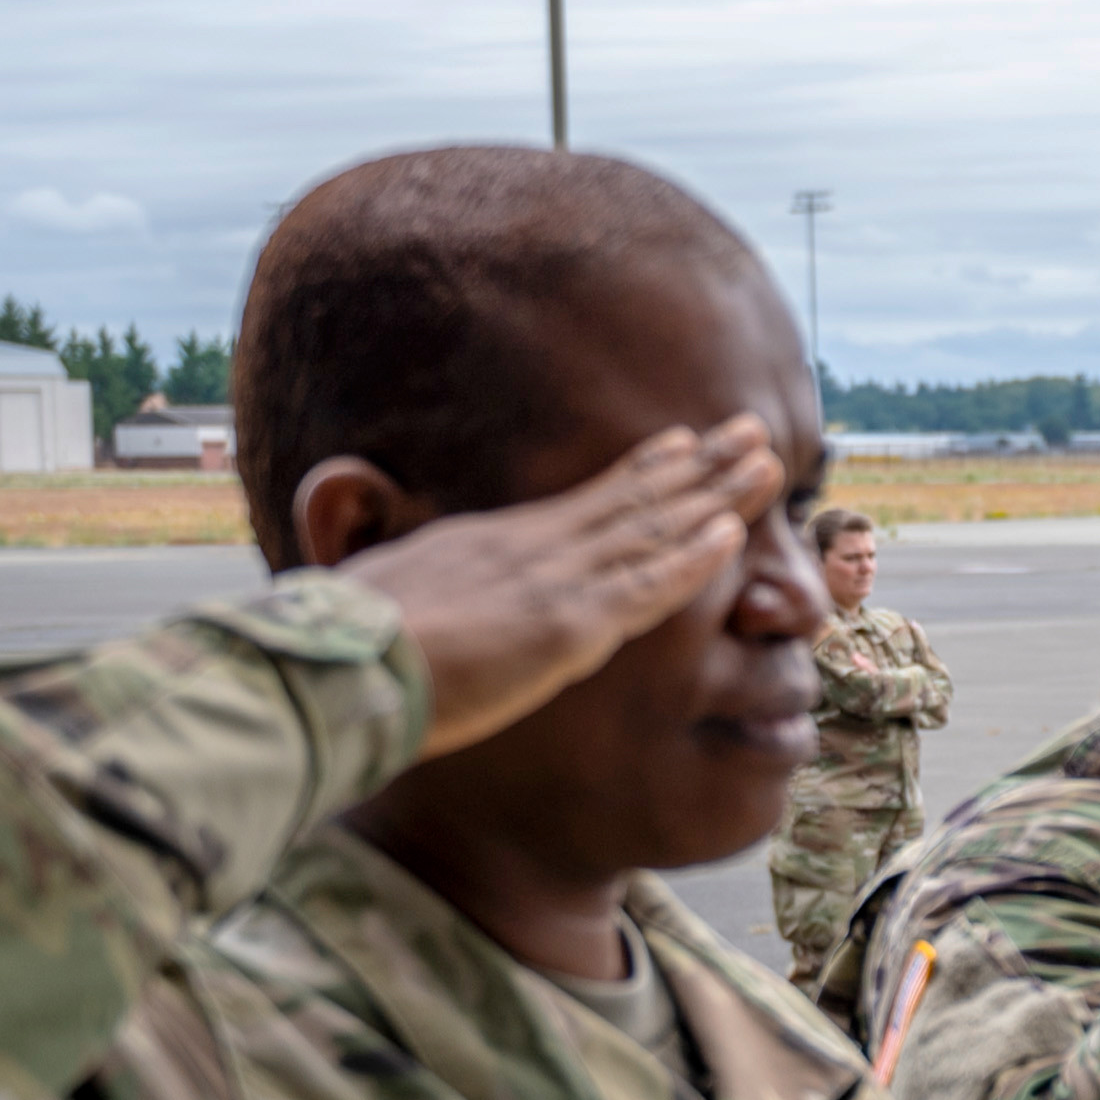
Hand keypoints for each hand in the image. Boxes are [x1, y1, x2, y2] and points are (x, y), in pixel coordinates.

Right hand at [338, 416, 777, 755]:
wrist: (331, 669)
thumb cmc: (349, 653)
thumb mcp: (397, 611)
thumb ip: (435, 606)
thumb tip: (428, 613)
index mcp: (492, 548)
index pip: (585, 504)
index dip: (643, 472)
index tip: (685, 443)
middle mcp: (529, 548)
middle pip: (633, 499)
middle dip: (700, 465)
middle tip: (751, 430)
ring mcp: (550, 581)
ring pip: (653, 528)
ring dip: (717, 494)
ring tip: (768, 458)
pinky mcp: (563, 624)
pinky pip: (643, 586)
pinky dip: (692, 558)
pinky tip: (734, 534)